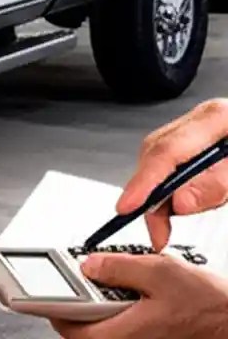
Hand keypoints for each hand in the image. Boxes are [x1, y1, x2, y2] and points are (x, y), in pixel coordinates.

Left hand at [50, 253, 227, 338]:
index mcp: (122, 335)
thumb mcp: (161, 273)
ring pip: (103, 324)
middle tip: (82, 276)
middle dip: (79, 299)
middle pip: (83, 326)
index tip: (41, 290)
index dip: (52, 306)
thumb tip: (89, 266)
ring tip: (115, 280)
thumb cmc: (208, 308)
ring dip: (101, 302)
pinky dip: (120, 305)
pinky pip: (122, 324)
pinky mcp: (149, 337)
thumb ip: (119, 267)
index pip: (69, 328)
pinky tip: (135, 289)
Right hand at [117, 99, 227, 249]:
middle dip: (149, 195)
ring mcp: (200, 126)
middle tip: (156, 230)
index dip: (145, 182)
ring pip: (161, 159)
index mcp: (218, 119)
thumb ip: (218, 186)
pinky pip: (173, 162)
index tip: (130, 207)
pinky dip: (170, 187)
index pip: (169, 151)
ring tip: (165, 223)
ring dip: (159, 194)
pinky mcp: (200, 139)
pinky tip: (175, 203)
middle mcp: (204, 119)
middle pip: (158, 153)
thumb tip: (180, 201)